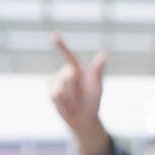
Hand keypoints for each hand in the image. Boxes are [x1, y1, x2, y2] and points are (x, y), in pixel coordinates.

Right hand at [48, 34, 111, 154]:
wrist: (84, 118)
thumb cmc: (93, 102)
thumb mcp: (97, 86)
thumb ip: (97, 71)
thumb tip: (103, 54)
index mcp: (78, 69)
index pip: (69, 55)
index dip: (61, 45)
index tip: (54, 36)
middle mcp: (67, 72)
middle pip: (67, 77)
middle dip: (75, 91)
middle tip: (80, 101)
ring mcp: (57, 81)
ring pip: (60, 87)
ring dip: (69, 99)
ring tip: (74, 104)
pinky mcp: (51, 90)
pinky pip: (54, 94)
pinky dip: (62, 103)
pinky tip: (66, 106)